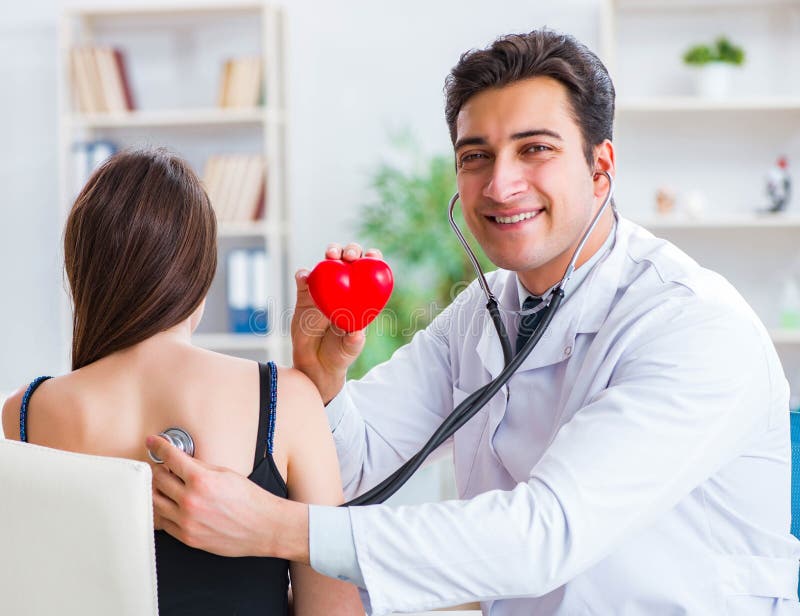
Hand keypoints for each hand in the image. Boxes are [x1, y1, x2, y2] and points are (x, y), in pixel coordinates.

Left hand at [147, 435, 309, 562]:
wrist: (262, 527)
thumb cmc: (249, 500)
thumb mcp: (225, 473)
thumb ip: (199, 466)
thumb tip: (181, 461)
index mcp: (201, 481)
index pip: (170, 458)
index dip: (159, 446)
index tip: (153, 443)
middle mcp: (190, 501)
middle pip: (157, 479)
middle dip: (157, 469)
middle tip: (162, 466)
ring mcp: (186, 521)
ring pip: (154, 502)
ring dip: (157, 490)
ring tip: (165, 486)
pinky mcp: (187, 537)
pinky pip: (163, 522)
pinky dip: (163, 510)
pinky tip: (171, 504)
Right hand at [292, 242, 382, 403]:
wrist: (314, 363)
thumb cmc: (338, 354)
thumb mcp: (349, 350)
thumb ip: (353, 342)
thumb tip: (357, 334)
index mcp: (360, 296)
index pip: (370, 272)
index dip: (374, 259)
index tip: (374, 256)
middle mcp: (343, 288)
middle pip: (349, 260)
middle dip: (351, 250)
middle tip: (350, 256)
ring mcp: (324, 289)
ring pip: (327, 264)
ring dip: (330, 253)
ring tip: (330, 255)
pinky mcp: (305, 295)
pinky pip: (304, 279)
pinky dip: (304, 274)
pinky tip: (305, 276)